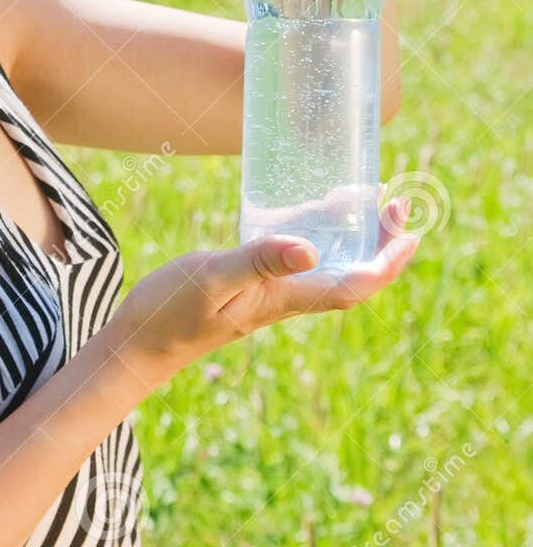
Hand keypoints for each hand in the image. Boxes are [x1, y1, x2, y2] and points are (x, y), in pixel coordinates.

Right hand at [106, 192, 419, 402]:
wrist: (139, 344)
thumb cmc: (170, 313)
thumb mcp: (213, 278)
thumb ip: (258, 261)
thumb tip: (312, 250)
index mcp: (284, 298)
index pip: (353, 286)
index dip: (386, 263)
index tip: (408, 233)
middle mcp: (285, 298)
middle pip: (350, 276)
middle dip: (380, 246)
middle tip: (397, 206)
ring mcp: (268, 294)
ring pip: (327, 267)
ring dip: (354, 239)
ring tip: (369, 202)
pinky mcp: (249, 286)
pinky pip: (296, 261)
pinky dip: (314, 235)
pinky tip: (309, 214)